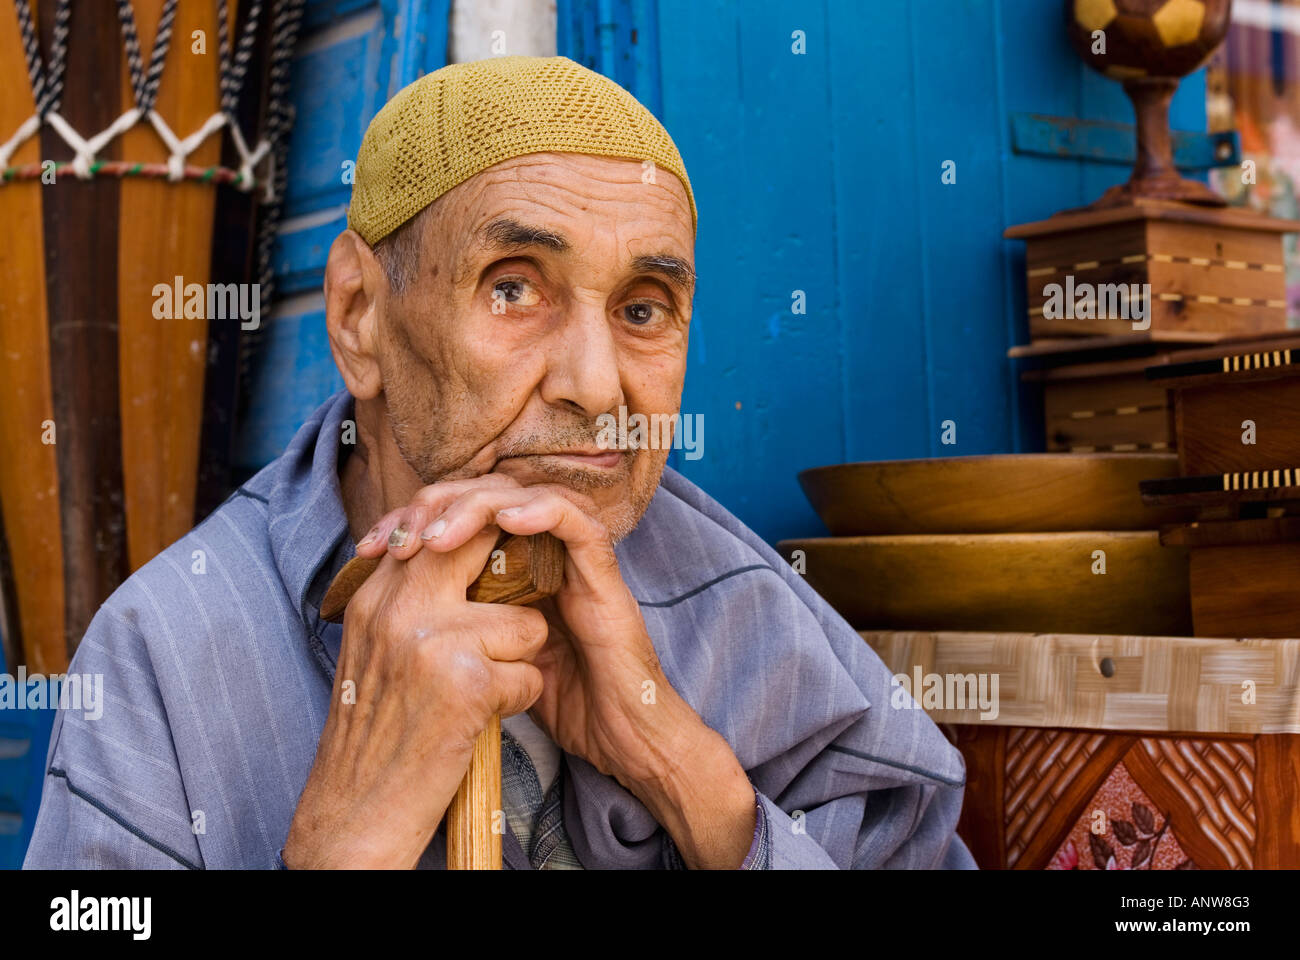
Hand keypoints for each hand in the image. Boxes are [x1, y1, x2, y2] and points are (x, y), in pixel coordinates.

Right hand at [283, 512, 546, 868]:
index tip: (499, 561)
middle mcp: (398, 609)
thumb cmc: (376, 735)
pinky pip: (531, 674)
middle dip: (514, 575)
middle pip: (484, 545)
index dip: (479, 536)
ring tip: (484, 691)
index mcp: (374, 597)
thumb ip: (407, 601)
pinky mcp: (467, 684)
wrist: (354, 813)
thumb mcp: (375, 651)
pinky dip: (521, 701)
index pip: (436, 525)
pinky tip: (486, 720)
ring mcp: (432, 642)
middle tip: (515, 614)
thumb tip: (454, 554)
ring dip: (520, 660)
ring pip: (525, 623)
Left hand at [357, 474, 756, 867]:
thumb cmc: (564, 705)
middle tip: (400, 535)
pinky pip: (578, 524)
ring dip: (478, 505)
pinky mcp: (606, 577)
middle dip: (436, 503)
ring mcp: (577, 562)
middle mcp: (546, 554)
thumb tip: (391, 612)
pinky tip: (507, 522)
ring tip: (438, 534)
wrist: (625, 742)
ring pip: (528, 495)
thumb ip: (457, 628)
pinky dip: (542, 513)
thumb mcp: (489, 660)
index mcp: (513, 567)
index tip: (371, 549)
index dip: (414, 519)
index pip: (460, 514)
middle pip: (488, 493)